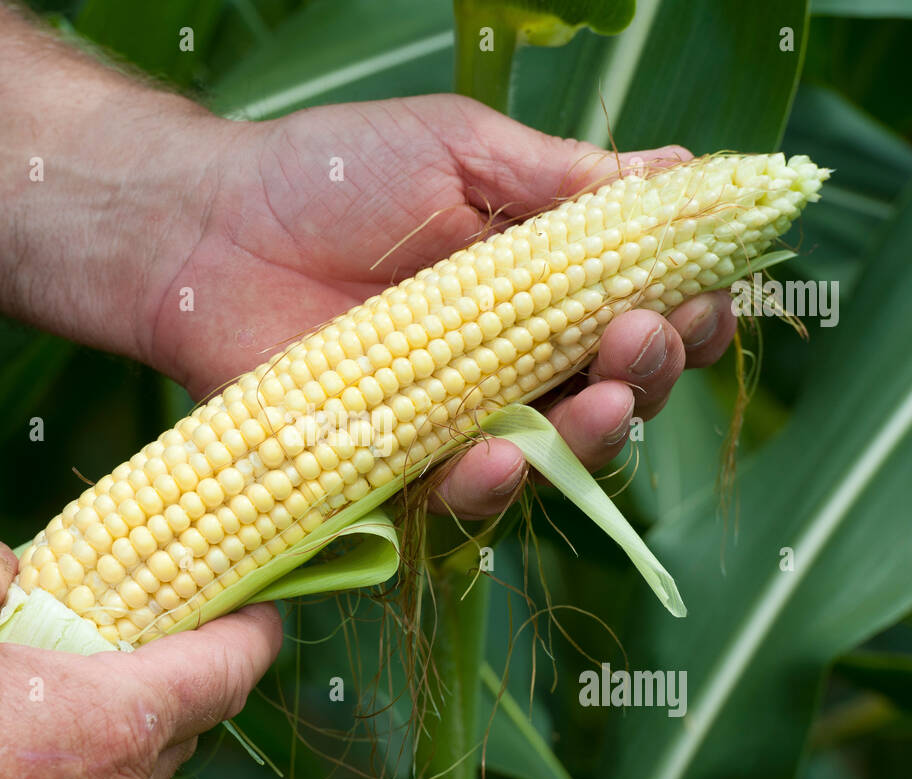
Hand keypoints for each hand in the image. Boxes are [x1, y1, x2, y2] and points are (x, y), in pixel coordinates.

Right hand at [0, 541, 280, 778]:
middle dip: (179, 671)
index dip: (257, 626)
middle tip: (147, 627)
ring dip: (119, 725)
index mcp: (112, 725)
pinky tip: (16, 750)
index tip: (262, 598)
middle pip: (190, 722)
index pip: (231, 669)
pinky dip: (78, 771)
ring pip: (137, 773)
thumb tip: (0, 563)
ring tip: (58, 686)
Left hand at [129, 95, 736, 518]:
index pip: (640, 310)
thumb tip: (680, 171)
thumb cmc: (331, 175)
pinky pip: (455, 495)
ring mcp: (455, 418)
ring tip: (602, 402)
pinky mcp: (395, 465)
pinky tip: (498, 458)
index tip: (703, 296)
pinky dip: (487, 484)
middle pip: (614, 391)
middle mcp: (511, 359)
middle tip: (641, 338)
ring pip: (552, 454)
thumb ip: (562, 178)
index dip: (685, 313)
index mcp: (538, 281)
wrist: (208, 230)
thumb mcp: (458, 149)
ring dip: (594, 438)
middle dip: (650, 372)